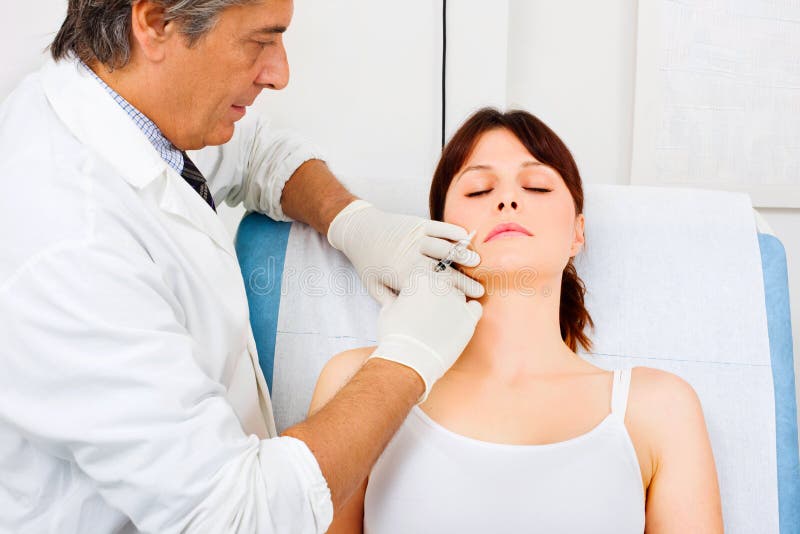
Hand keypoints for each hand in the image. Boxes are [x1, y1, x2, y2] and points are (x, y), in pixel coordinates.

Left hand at [327, 200, 483, 305]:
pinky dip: (452, 232)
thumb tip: (410, 318)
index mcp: (400, 274)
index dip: (448, 297)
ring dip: (460, 255)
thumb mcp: (373, 286)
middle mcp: (410, 255)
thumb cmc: (367, 262)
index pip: (430, 287)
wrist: (358, 230)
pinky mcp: (417, 224)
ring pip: (442, 247)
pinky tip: (465, 239)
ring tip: (476, 263)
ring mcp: (415, 238)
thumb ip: (391, 302)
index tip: (463, 305)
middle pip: (441, 270)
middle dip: (462, 281)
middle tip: (479, 290)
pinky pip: (438, 227)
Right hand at [368, 258, 482, 402]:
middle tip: (434, 310)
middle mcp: (440, 282)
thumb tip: (396, 299)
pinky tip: (459, 322)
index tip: (424, 297)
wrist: (409, 359)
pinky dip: (469, 313)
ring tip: (443, 321)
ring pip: (461, 293)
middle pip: (448, 280)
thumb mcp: (387, 310)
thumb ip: (395, 298)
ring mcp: (457, 298)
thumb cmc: (394, 336)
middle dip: (441, 293)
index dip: (427, 286)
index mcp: (419, 275)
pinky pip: (475, 307)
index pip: (430, 272)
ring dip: (454, 304)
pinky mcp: (469, 316)